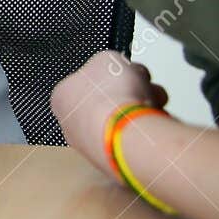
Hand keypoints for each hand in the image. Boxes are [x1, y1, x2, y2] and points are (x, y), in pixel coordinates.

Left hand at [50, 50, 168, 179]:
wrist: (128, 134)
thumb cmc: (110, 96)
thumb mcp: (107, 58)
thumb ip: (108, 62)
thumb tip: (115, 69)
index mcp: (62, 98)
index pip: (89, 81)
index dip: (113, 73)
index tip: (126, 71)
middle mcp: (73, 125)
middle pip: (111, 100)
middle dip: (133, 90)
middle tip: (144, 86)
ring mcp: (94, 145)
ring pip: (127, 118)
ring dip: (146, 106)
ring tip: (154, 103)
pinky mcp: (117, 160)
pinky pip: (138, 137)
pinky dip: (150, 128)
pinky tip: (156, 122)